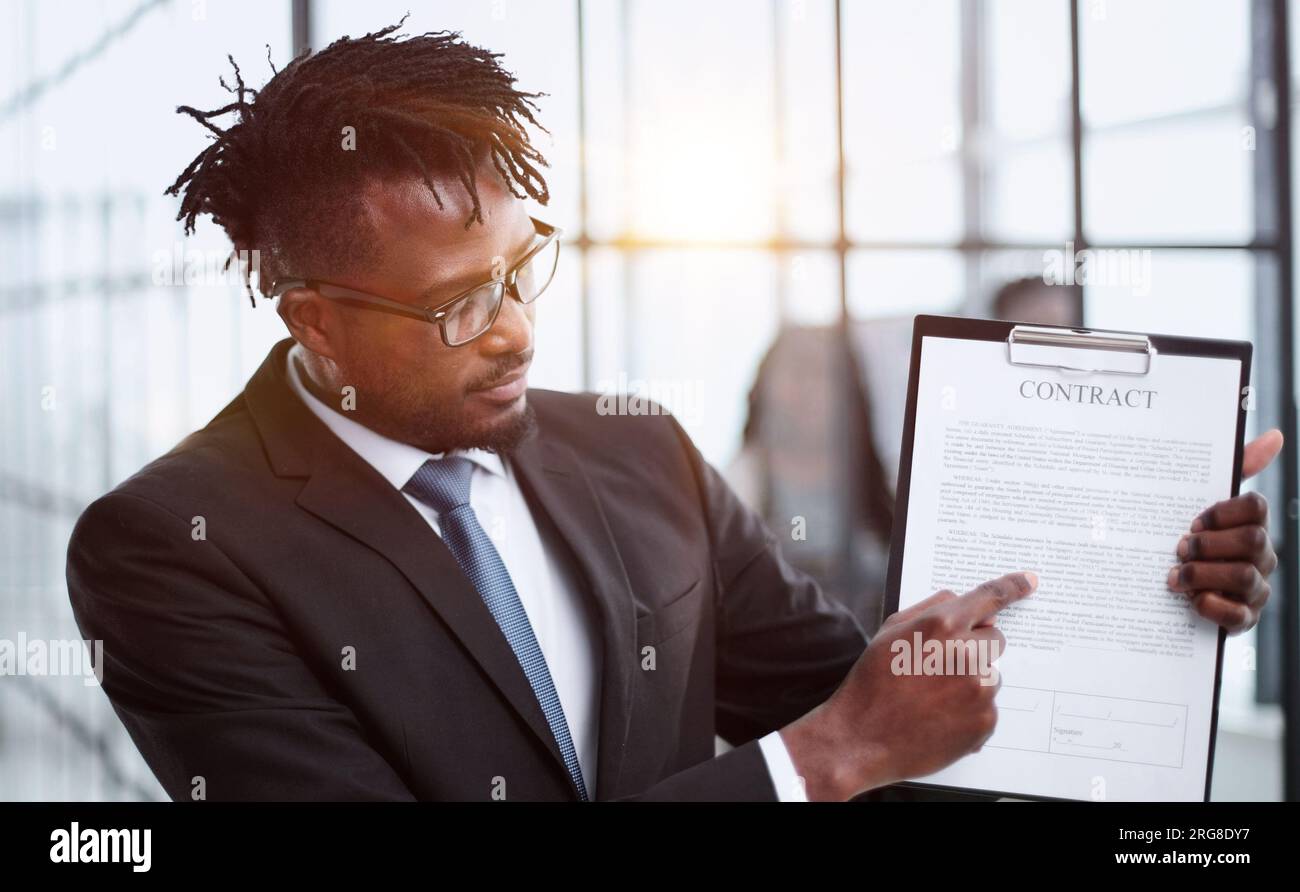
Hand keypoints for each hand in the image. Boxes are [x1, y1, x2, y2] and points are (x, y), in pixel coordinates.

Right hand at [780, 572, 1036, 800]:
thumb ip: (931, 609)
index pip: (989, 597)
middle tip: (941, 666)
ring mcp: (979, 690)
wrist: (862, 738)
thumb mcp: (891, 631)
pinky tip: (939, 718)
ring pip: (990, 675)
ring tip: (933, 698)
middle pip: (995, 639)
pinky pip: (988, 707)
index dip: (1013, 586)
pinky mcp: (985, 721)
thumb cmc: (872, 681)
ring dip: (970, 682)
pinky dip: (970, 712)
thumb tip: (965, 603)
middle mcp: (966, 654)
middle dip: (975, 647)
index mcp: (942, 625)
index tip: (1030, 581)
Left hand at [1169, 429, 1282, 634]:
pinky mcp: (1243, 619)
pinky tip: (1191, 602)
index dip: (1223, 512)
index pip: (1256, 507)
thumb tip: (1275, 436)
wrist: (1172, 592)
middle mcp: (1261, 556)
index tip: (1192, 521)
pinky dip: (1212, 607)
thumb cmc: (1193, 542)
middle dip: (1209, 544)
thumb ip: (1236, 470)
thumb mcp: (1200, 504)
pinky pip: (1238, 616)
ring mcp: (1255, 589)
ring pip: (1243, 575)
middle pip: (1252, 540)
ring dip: (1203, 574)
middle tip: (1178, 549)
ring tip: (1175, 576)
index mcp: (1252, 525)